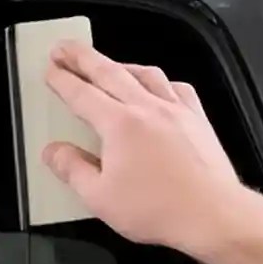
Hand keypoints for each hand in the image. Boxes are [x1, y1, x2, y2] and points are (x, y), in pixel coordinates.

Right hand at [43, 41, 245, 256]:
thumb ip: (72, 170)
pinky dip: (160, 81)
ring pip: (145, 73)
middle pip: (109, 72)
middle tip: (65, 48)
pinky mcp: (197, 119)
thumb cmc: (156, 209)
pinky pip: (177, 88)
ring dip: (120, 64)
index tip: (50, 68)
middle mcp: (147, 107)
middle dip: (83, 58)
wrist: (212, 215)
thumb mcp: (100, 198)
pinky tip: (156, 86)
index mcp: (119, 124)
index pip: (82, 94)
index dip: (62, 80)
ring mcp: (176, 110)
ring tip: (106, 65)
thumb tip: (52, 151)